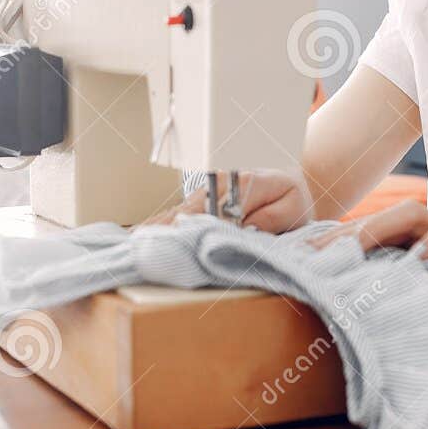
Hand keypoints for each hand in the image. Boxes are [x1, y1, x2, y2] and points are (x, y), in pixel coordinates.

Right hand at [141, 169, 314, 232]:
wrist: (290, 179)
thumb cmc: (293, 195)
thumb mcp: (293, 206)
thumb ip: (271, 217)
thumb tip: (243, 229)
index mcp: (241, 182)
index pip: (213, 209)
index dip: (193, 228)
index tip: (176, 244)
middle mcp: (217, 184)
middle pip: (187, 210)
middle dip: (167, 231)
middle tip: (143, 249)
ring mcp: (206, 192)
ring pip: (177, 212)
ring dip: (158, 230)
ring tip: (134, 245)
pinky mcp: (200, 201)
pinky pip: (177, 214)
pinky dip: (160, 226)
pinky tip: (140, 235)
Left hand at [305, 200, 427, 279]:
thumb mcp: (425, 290)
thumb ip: (395, 290)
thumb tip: (350, 311)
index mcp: (408, 237)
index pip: (363, 234)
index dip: (333, 244)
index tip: (299, 260)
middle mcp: (425, 225)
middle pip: (377, 220)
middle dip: (344, 234)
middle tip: (312, 253)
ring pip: (409, 216)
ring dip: (379, 229)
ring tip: (353, 247)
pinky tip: (416, 258)